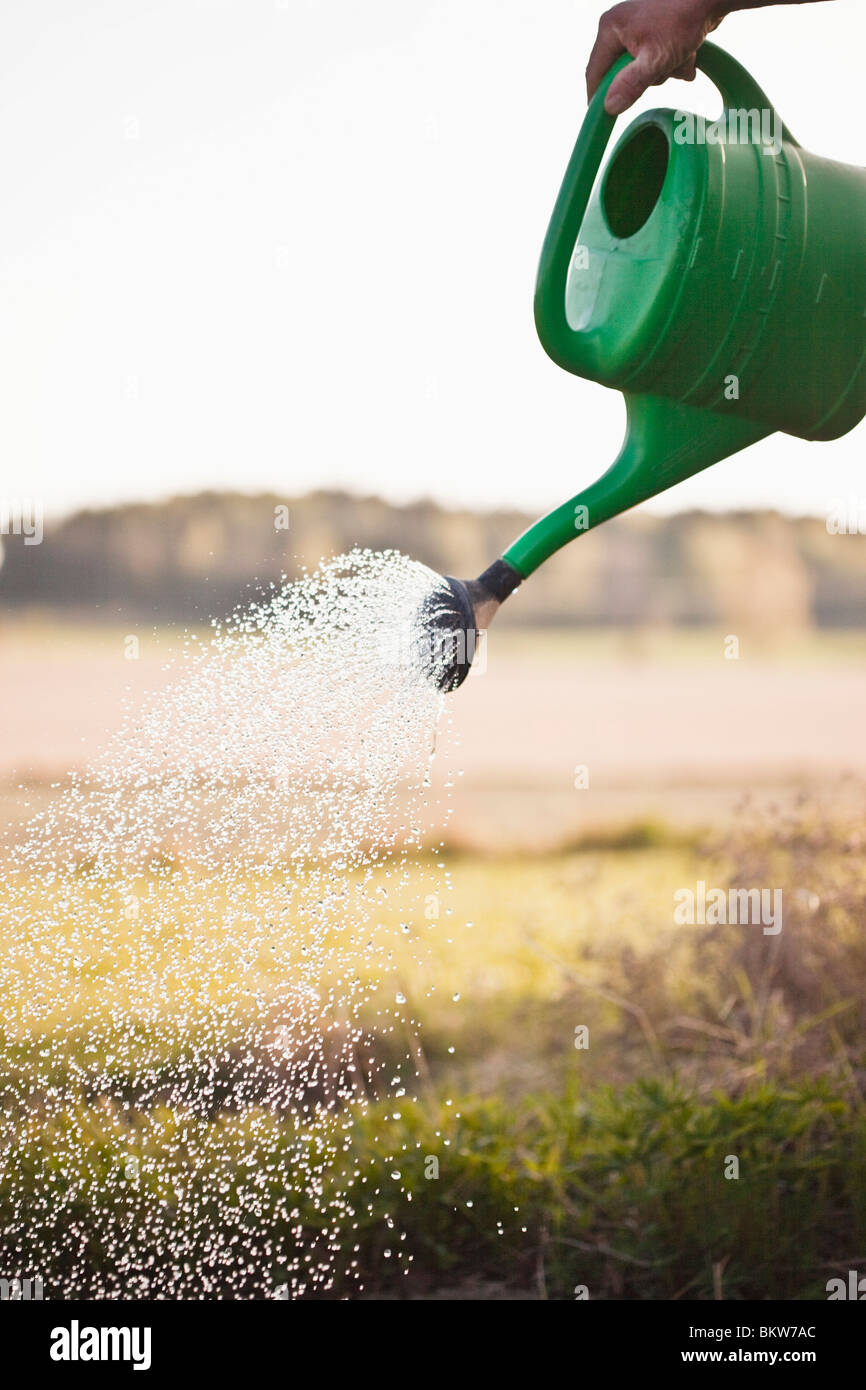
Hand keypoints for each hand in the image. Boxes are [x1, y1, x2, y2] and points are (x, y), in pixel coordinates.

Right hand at [586, 0, 726, 114]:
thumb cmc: (683, 20)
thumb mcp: (654, 60)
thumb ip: (630, 85)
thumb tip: (609, 107)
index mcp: (611, 28)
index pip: (595, 72)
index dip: (598, 97)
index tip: (604, 118)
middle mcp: (620, 25)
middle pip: (621, 72)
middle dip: (647, 78)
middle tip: (664, 70)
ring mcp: (637, 26)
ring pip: (641, 67)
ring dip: (664, 70)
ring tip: (680, 57)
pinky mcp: (654, 28)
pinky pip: (655, 57)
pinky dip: (671, 61)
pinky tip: (686, 52)